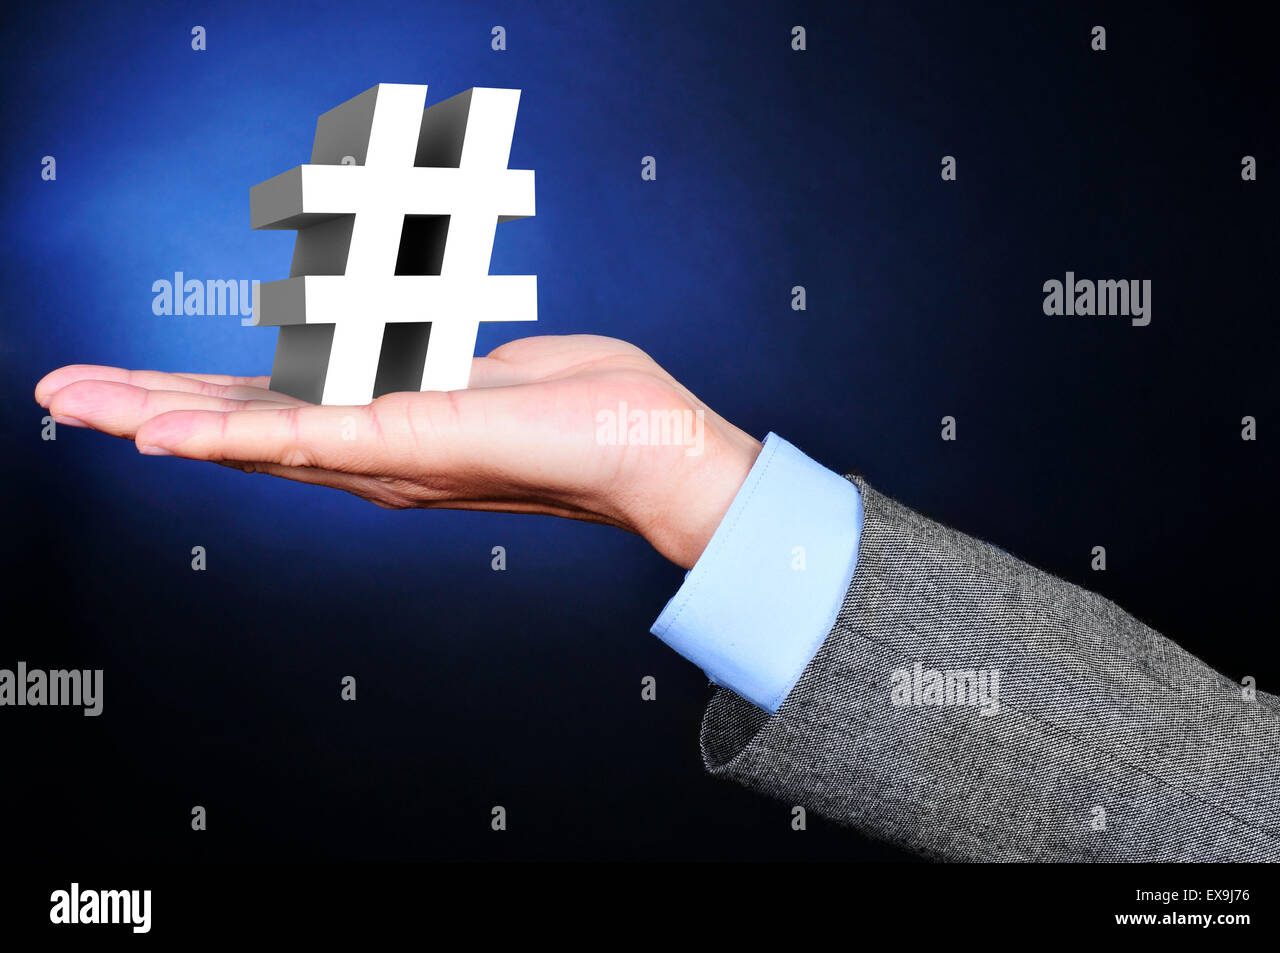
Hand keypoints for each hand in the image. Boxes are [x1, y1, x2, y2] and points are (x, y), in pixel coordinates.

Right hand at [35, 335, 761, 567]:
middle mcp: (374, 453)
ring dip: (163, 417)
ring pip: (256, 435)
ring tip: (80, 405)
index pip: (271, 413)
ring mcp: (388, 454)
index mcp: (385, 428)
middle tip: (58, 393)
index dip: (193, 402)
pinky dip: (236, 435)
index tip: (119, 388)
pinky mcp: (415, 444)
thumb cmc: (581, 406)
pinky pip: (310, 437)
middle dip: (146, 408)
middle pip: (242, 428)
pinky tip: (169, 433)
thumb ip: (424, 364)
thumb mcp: (485, 369)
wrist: (651, 447)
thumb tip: (395, 344)